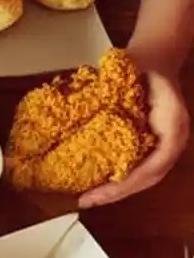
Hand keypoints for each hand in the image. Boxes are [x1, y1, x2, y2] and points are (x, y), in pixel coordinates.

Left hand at [79, 56, 188, 207]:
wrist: (156, 55)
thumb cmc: (143, 63)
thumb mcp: (131, 69)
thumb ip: (114, 87)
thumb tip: (84, 106)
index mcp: (173, 125)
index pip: (155, 163)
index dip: (128, 182)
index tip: (100, 191)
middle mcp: (172, 139)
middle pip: (148, 177)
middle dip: (117, 193)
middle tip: (85, 201)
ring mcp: (163, 143)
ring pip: (143, 176)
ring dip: (116, 190)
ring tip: (86, 198)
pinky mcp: (151, 144)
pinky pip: (137, 167)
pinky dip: (117, 179)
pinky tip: (93, 184)